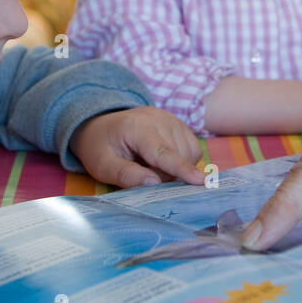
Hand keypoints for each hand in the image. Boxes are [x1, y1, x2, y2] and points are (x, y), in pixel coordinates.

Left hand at [70, 106, 205, 187]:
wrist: (102, 126)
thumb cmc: (100, 147)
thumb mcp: (101, 165)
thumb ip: (125, 175)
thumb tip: (153, 184)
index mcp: (136, 127)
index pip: (163, 152)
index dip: (181, 168)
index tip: (201, 182)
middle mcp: (159, 118)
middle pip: (178, 156)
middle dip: (166, 175)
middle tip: (141, 172)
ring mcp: (172, 119)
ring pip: (190, 154)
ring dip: (175, 169)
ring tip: (149, 165)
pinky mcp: (181, 125)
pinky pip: (193, 150)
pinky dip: (183, 161)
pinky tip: (162, 160)